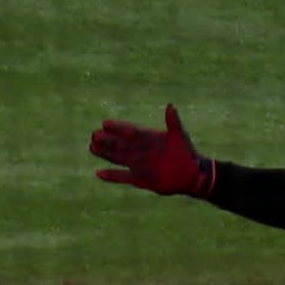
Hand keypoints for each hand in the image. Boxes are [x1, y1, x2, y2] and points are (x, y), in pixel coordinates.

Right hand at [90, 104, 216, 197]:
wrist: (193, 175)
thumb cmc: (188, 153)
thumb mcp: (180, 136)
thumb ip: (173, 122)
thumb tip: (170, 105)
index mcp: (149, 138)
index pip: (130, 131)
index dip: (118, 127)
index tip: (105, 123)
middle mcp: (141, 151)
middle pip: (120, 144)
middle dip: (107, 140)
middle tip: (95, 135)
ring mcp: (139, 165)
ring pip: (118, 158)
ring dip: (105, 154)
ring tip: (92, 147)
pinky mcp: (140, 180)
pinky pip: (123, 177)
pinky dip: (112, 176)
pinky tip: (99, 173)